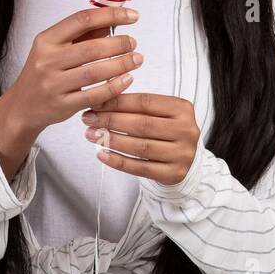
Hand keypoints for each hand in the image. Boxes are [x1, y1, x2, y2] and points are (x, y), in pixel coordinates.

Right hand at [0, 6, 142, 180]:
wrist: (22, 106)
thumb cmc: (43, 73)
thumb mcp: (55, 48)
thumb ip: (83, 34)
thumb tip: (112, 20)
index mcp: (46, 40)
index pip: (82, 20)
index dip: (110, 15)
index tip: (131, 15)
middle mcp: (47, 60)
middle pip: (91, 48)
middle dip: (119, 43)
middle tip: (133, 43)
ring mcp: (54, 84)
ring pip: (95, 72)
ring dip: (121, 64)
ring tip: (136, 59)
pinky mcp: (62, 105)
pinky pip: (94, 95)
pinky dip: (114, 87)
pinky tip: (127, 80)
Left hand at [82, 93, 200, 185]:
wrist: (186, 159)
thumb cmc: (165, 130)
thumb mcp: (158, 113)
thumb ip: (135, 106)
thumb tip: (100, 99)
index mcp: (182, 108)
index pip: (145, 102)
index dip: (118, 102)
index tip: (95, 103)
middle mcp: (186, 130)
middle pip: (142, 124)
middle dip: (111, 120)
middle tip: (89, 119)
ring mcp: (182, 154)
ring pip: (141, 147)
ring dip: (112, 140)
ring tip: (91, 135)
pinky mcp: (174, 174)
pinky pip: (141, 168)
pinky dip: (119, 161)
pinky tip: (102, 154)